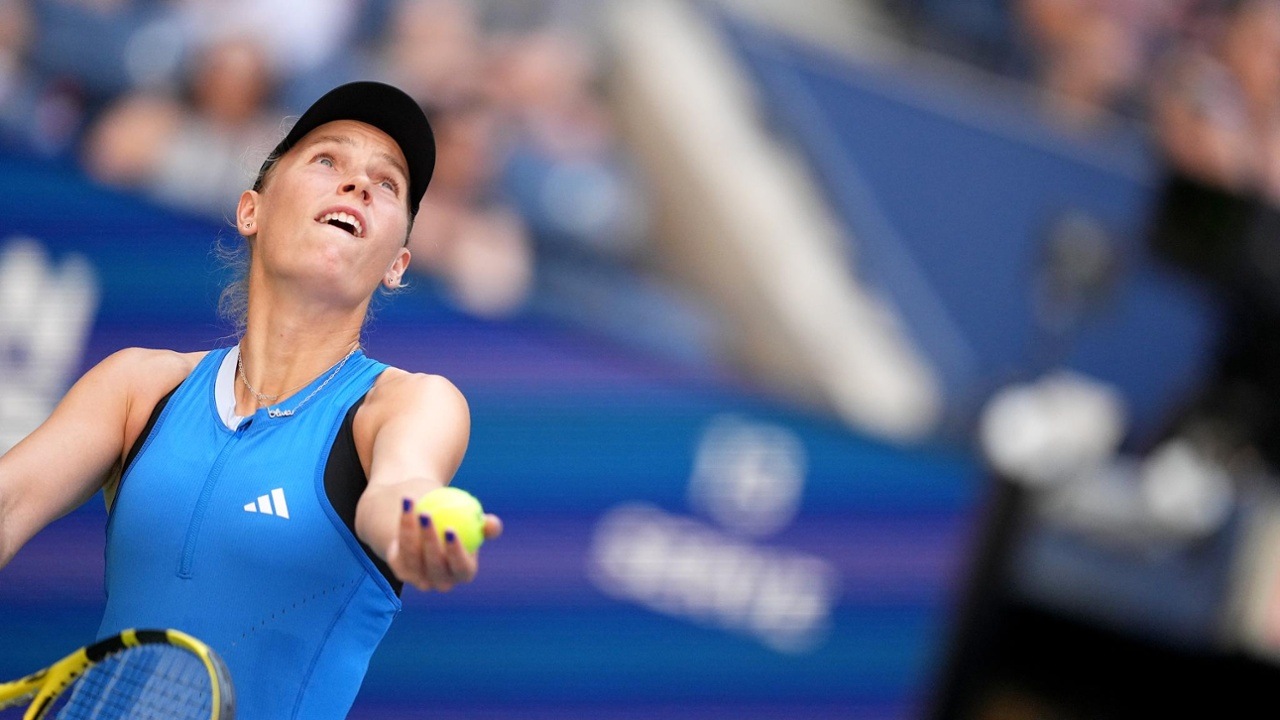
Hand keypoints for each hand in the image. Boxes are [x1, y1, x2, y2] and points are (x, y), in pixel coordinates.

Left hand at [385, 497, 502, 591]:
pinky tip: (407, 503)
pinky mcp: (401, 570)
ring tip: (416, 505)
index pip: (461, 567)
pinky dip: (403, 524)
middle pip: (435, 565)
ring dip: (412, 529)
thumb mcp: (474, 520)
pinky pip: (401, 547)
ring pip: (414, 556)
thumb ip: (485, 524)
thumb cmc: (459, 522)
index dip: (455, 552)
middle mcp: (441, 581)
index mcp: (463, 573)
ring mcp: (419, 579)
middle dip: (430, 541)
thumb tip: (491, 524)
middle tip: (427, 515)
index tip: (450, 529)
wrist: (428, 525)